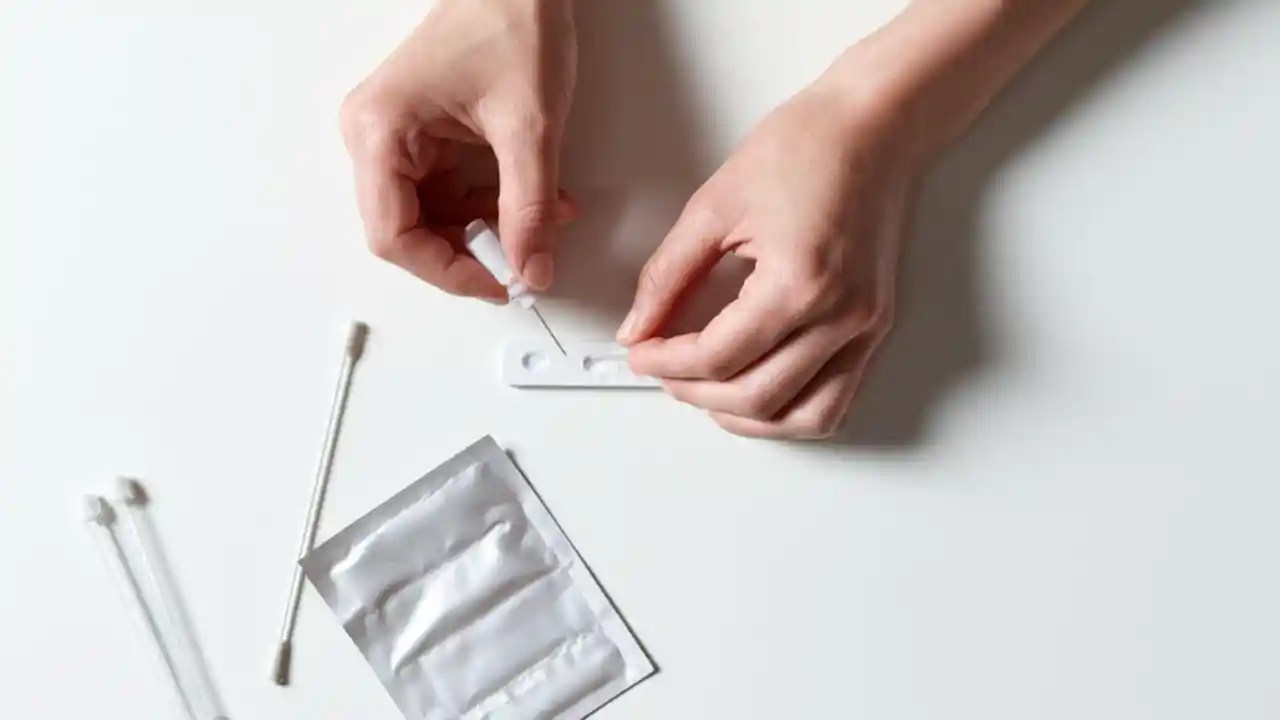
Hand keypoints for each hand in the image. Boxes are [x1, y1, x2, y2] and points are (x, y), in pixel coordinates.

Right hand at [340, 0, 576, 300]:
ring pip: (434, 218)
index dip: (445, 271)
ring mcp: (398, 138)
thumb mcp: (529, 126)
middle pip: (408, 231)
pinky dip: (493, 206)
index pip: (392, 234)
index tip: (496, 285)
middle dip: (470, 252)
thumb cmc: (511, 22)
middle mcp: (375, 137)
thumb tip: (531, 269)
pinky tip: (536, 202)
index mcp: (380, 130)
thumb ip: (529, 206)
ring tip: (544, 222)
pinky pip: (450, 193)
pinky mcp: (425, 138)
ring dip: (490, 230)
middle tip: (521, 265)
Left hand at [617, 81, 917, 438]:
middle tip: (662, 370)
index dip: (666, 363)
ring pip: (804, 418)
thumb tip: (638, 327)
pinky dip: (792, 412)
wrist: (874, 124)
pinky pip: (837, 401)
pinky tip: (757, 392)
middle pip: (756, 397)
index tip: (640, 352)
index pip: (718, 357)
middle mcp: (841, 316)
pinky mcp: (875, 326)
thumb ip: (668, 276)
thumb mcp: (714, 205)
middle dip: (695, 394)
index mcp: (798, 283)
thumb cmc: (808, 146)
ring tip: (706, 394)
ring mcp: (865, 327)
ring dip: (748, 419)